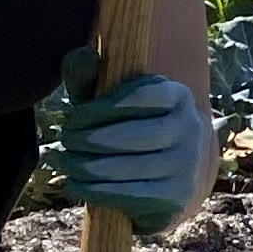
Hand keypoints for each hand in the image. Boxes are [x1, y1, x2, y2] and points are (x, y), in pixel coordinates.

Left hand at [52, 55, 214, 234]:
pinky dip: (95, 190)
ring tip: (62, 162)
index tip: (72, 115)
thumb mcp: (107, 102)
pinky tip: (74, 184)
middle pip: (132, 134)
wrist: (162, 176)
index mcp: (177, 96)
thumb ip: (91, 78)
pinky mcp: (177, 197)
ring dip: (85, 166)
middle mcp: (190, 128)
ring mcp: (187, 165)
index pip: (143, 95)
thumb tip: (82, 54)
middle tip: (63, 140)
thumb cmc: (126, 128)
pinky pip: (129, 194)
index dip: (102, 107)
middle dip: (88, 138)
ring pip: (127, 167)